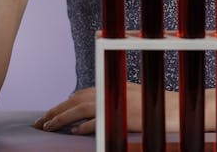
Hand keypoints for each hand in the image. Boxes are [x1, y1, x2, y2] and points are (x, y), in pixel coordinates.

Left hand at [33, 82, 182, 134]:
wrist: (176, 108)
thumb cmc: (154, 104)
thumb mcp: (129, 95)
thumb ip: (110, 98)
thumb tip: (87, 111)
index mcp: (112, 85)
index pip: (80, 94)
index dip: (63, 104)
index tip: (50, 114)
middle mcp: (111, 90)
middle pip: (75, 100)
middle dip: (55, 111)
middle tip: (40, 122)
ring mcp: (115, 102)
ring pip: (80, 109)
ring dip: (61, 118)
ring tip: (48, 127)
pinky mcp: (120, 115)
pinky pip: (96, 121)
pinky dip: (83, 126)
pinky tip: (73, 132)